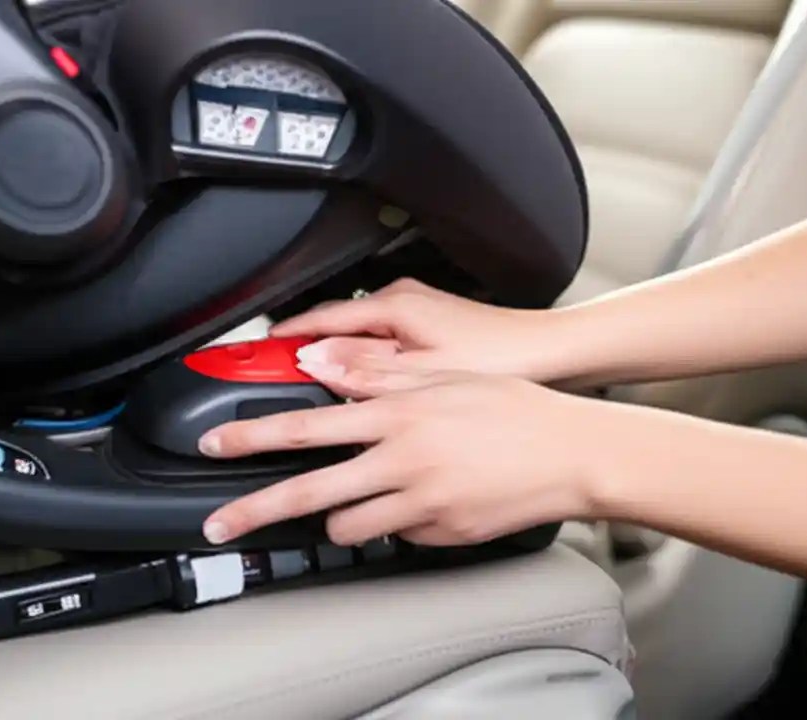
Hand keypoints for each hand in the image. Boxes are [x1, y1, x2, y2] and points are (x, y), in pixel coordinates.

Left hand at [198, 370, 615, 547]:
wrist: (574, 454)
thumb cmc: (515, 407)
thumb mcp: (442, 377)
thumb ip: (376, 373)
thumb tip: (320, 364)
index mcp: (397, 414)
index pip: (306, 427)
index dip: (252, 436)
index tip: (216, 445)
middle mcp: (402, 462)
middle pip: (309, 492)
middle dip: (255, 510)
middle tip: (221, 523)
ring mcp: (422, 505)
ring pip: (349, 526)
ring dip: (339, 517)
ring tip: (356, 497)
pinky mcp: (442, 534)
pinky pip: (398, 536)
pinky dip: (397, 521)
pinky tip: (424, 498)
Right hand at [271, 279, 552, 387]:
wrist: (553, 355)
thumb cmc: (500, 357)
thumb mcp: (423, 373)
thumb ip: (364, 370)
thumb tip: (314, 363)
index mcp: (394, 305)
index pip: (319, 316)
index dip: (282, 338)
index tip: (253, 355)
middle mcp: (403, 302)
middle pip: (334, 324)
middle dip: (303, 348)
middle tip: (270, 372)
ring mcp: (418, 314)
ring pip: (359, 335)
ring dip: (335, 357)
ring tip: (310, 384)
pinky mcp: (432, 330)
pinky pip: (381, 343)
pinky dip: (365, 362)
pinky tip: (363, 388)